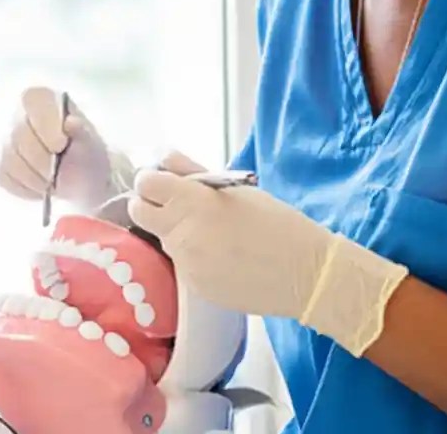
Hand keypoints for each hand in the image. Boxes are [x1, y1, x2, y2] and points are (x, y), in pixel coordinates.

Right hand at [0, 87, 112, 212]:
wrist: (85, 184)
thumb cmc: (89, 157)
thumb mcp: (93, 145)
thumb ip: (83, 132)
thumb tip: (70, 122)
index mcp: (47, 103)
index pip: (32, 100)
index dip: (43, 122)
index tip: (60, 145)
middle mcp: (24, 117)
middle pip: (19, 134)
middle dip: (43, 159)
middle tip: (60, 169)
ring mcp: (10, 143)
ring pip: (10, 159)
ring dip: (35, 177)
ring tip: (53, 181)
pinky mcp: (3, 166)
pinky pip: (4, 176)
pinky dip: (25, 187)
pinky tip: (40, 187)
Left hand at [128, 152, 409, 356]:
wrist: (306, 275)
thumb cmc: (278, 223)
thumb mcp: (237, 190)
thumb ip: (194, 173)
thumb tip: (164, 159)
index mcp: (193, 203)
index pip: (145, 183)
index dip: (152, 180)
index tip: (166, 182)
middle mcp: (181, 234)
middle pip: (140, 212)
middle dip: (151, 204)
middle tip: (178, 204)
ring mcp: (185, 264)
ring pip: (163, 238)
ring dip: (176, 230)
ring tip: (213, 232)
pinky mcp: (193, 287)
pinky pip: (181, 264)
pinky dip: (193, 256)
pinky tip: (222, 256)